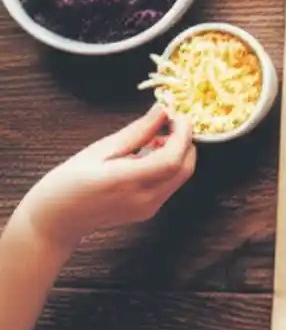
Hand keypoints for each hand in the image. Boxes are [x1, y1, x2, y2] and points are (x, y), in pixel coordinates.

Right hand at [16, 105, 195, 253]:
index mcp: (126, 182)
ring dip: (177, 153)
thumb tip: (163, 110)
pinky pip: (170, 183)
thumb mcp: (99, 150)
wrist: (57, 220)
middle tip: (168, 123)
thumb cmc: (69, 181)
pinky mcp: (149, 211)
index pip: (172, 160)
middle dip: (184, 142)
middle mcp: (143, 199)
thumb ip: (136, 132)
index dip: (182, 134)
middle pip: (185, 168)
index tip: (177, 115)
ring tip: (151, 139)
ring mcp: (148, 208)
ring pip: (181, 176)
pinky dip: (169, 165)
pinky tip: (147, 156)